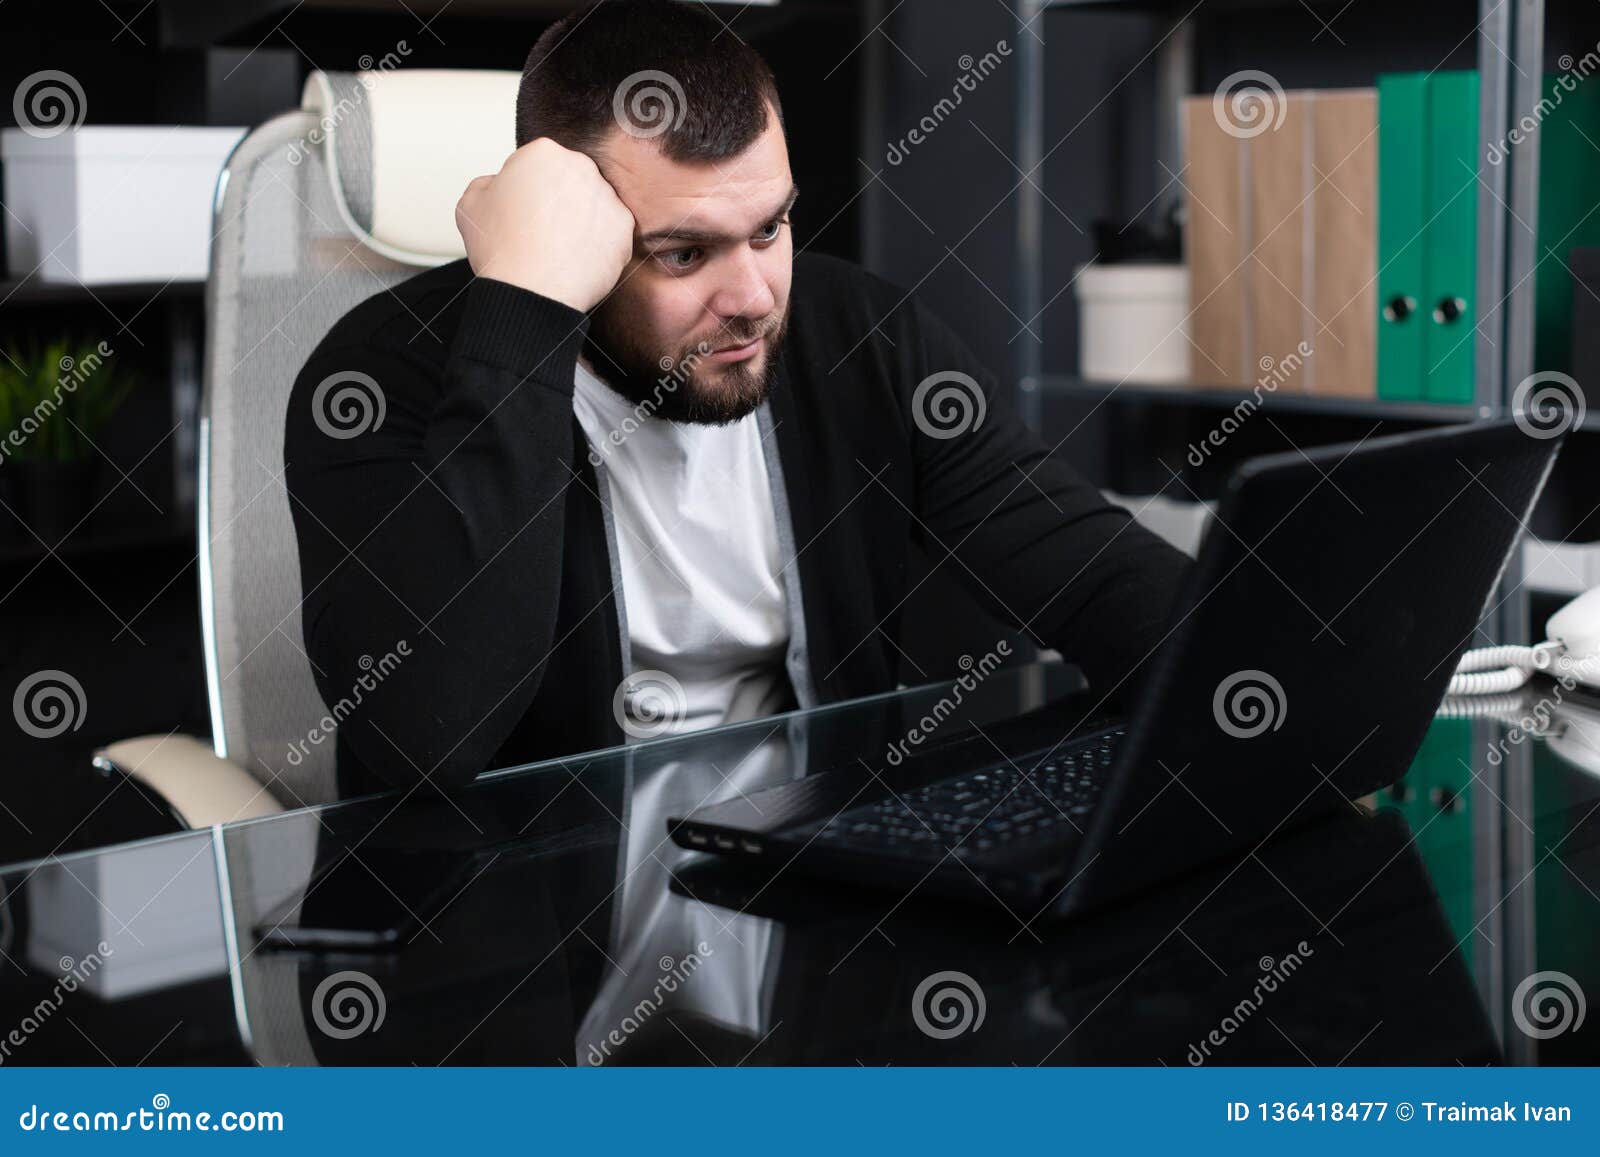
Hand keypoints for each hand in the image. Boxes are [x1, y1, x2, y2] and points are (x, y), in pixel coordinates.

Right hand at [455, 137, 634, 312]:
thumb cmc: (501, 251)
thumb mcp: (470, 205)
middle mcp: (581, 167)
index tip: (520, 211)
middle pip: (568, 181)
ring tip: (557, 249)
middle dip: (556, 202)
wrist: (531, 293)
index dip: (524, 190)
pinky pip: (610, 233)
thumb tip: (498, 185)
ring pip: (591, 206)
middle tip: (539, 232)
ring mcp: (607, 197)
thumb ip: (486, 183)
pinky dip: (596, 245)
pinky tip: (576, 258)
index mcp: (543, 152)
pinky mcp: (625, 228)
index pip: (536, 165)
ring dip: (578, 221)